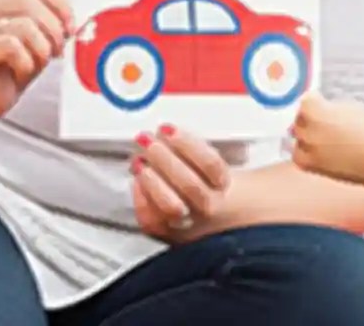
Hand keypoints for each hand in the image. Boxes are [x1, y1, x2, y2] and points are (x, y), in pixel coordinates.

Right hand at [0, 0, 72, 124]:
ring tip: (36, 64)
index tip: (69, 24)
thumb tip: (73, 18)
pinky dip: (27, 63)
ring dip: (42, 49)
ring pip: (25, 24)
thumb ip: (51, 22)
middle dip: (53, 27)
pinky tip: (20, 73)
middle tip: (58, 51)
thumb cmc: (10, 69)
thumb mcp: (38, 40)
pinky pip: (13, 46)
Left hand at [130, 125, 231, 240]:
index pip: (210, 164)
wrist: (222, 222)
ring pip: (170, 206)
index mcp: (226, 184)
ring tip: (139, 160)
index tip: (168, 129)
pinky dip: (141, 198)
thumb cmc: (216, 187)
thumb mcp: (221, 164)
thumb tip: (165, 132)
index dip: (186, 144)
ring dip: (151, 179)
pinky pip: (151, 220)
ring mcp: (191, 224)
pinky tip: (137, 180)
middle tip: (147, 139)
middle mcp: (211, 207)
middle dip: (163, 158)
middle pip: (189, 184)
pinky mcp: (169, 235)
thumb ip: (198, 148)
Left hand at [290, 93, 363, 185]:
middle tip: (319, 118)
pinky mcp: (315, 170)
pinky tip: (322, 150)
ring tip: (319, 136)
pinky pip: (303, 159)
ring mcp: (309, 153)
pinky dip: (309, 153)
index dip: (314, 100)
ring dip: (304, 138)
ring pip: (297, 142)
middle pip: (298, 122)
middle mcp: (308, 133)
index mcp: (316, 112)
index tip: (318, 100)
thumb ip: (331, 108)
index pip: (305, 102)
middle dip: (306, 119)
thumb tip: (323, 111)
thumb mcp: (352, 108)